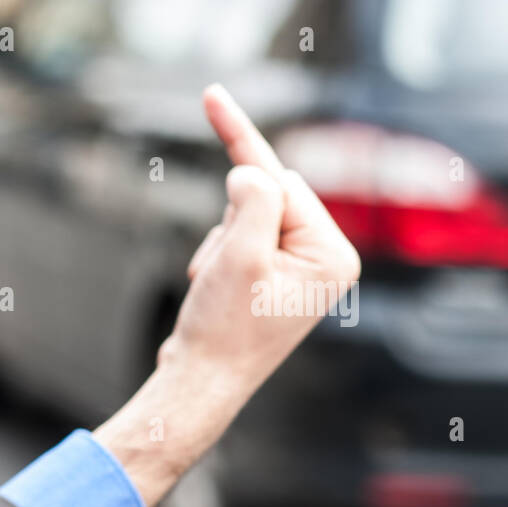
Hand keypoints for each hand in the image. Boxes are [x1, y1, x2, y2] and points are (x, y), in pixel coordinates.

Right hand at [95, 84, 360, 506]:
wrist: (198, 386)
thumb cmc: (220, 329)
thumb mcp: (237, 255)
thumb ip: (251, 200)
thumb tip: (249, 170)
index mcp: (332, 254)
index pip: (284, 183)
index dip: (243, 162)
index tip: (213, 96)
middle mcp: (324, 261)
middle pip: (267, 197)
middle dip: (229, 220)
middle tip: (215, 270)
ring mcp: (298, 273)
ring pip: (245, 219)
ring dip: (218, 245)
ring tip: (211, 290)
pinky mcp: (271, 282)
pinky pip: (238, 242)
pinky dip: (215, 259)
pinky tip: (210, 294)